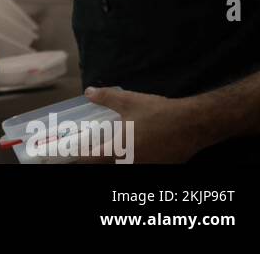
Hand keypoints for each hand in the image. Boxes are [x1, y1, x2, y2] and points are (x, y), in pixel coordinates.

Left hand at [81, 86, 204, 163]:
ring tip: (111, 147)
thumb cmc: (158, 113)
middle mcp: (129, 163)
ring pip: (122, 166)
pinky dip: (131, 159)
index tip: (67, 152)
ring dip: (114, 159)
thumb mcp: (128, 101)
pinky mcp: (159, 167)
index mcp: (118, 150)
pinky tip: (134, 148)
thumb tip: (88, 92)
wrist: (193, 124)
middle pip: (105, 165)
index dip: (76, 155)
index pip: (89, 159)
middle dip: (95, 158)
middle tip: (90, 147)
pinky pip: (139, 165)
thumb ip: (105, 98)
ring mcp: (145, 167)